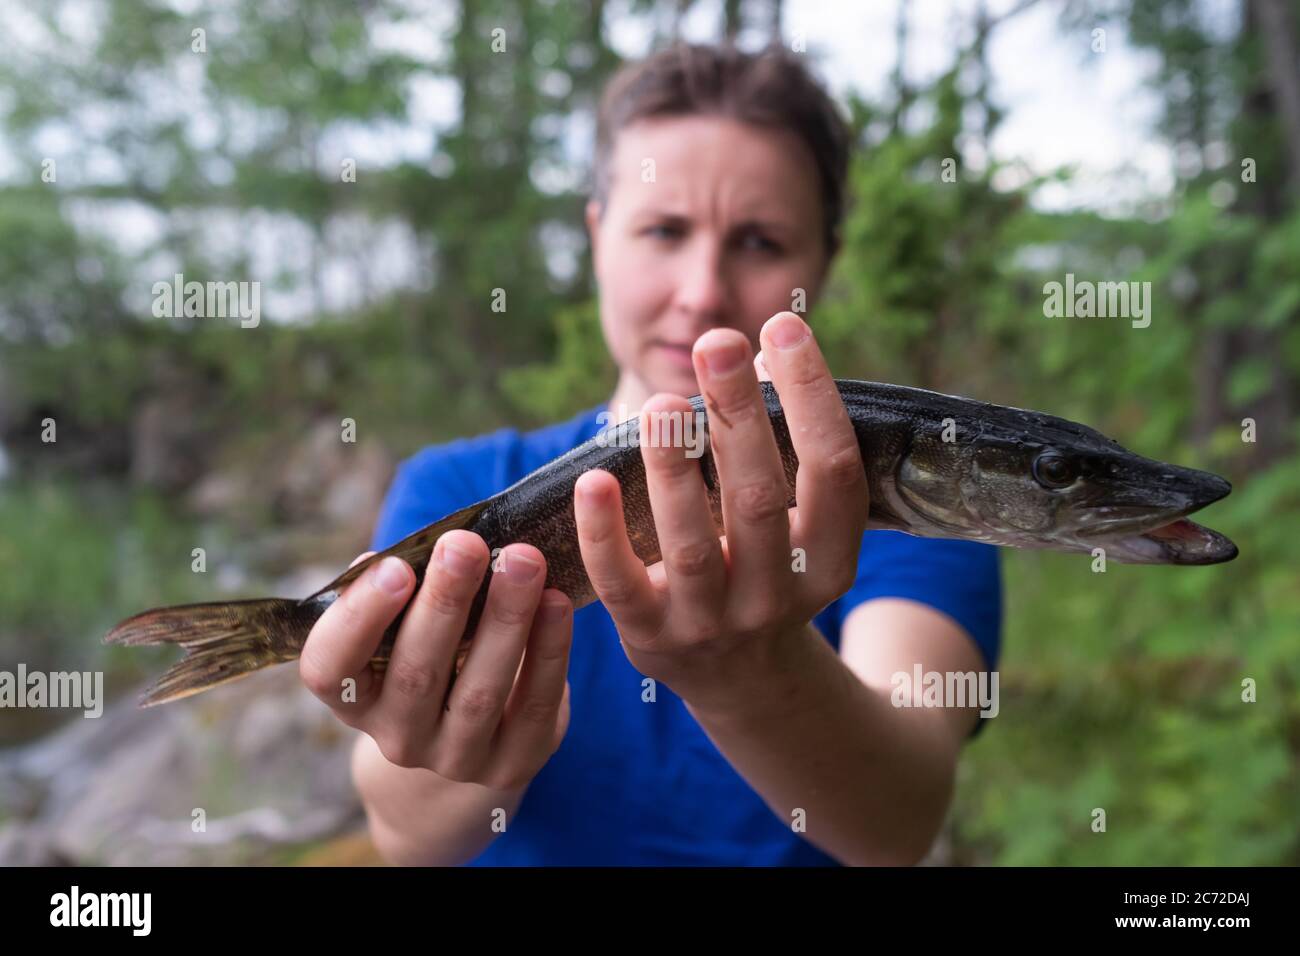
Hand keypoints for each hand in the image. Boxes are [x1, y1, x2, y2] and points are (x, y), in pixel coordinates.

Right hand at [299, 533, 572, 791]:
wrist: (476, 730)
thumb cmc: (434, 647)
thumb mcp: (406, 622)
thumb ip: (401, 587)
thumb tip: (410, 552)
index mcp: (354, 695)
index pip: (331, 668)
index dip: (359, 618)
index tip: (397, 566)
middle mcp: (397, 736)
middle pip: (415, 673)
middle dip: (444, 601)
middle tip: (468, 544)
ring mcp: (455, 758)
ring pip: (478, 693)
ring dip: (505, 619)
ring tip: (524, 561)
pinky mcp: (512, 764)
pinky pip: (532, 707)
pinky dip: (548, 652)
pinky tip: (557, 604)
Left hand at [572, 312, 868, 711]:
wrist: (737, 676)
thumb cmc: (762, 566)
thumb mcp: (792, 521)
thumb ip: (778, 445)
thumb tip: (759, 350)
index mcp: (829, 559)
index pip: (833, 470)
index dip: (813, 397)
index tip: (783, 327)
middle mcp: (779, 594)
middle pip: (760, 498)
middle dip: (739, 414)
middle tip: (718, 341)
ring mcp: (714, 622)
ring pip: (693, 544)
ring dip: (673, 470)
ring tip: (660, 402)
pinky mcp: (652, 638)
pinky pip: (623, 583)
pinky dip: (604, 533)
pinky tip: (592, 480)